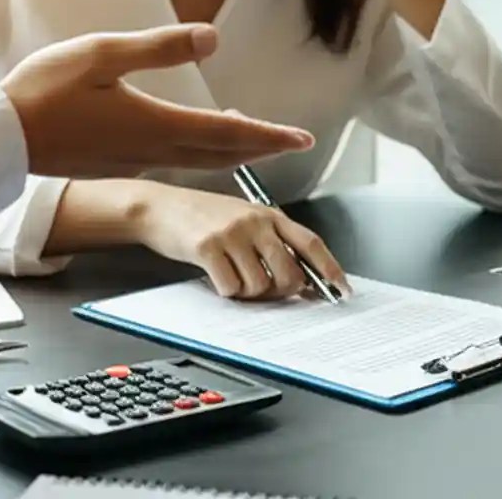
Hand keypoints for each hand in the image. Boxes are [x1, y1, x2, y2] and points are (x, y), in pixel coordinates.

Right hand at [0, 25, 313, 176]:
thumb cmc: (44, 92)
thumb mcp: (103, 54)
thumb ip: (159, 47)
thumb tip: (213, 38)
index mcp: (157, 124)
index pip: (229, 132)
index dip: (270, 135)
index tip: (304, 138)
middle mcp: (154, 150)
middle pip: (222, 153)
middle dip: (262, 147)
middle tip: (294, 143)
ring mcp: (135, 161)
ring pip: (199, 159)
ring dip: (232, 150)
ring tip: (255, 138)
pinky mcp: (117, 163)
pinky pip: (174, 159)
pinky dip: (200, 151)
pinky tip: (196, 139)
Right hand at [131, 184, 351, 300]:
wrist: (159, 207)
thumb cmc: (202, 217)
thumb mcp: (244, 220)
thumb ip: (272, 243)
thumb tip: (301, 279)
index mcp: (270, 214)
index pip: (311, 243)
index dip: (330, 269)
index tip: (342, 290)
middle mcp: (256, 222)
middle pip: (290, 272)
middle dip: (283, 292)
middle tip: (268, 292)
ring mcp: (232, 233)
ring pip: (261, 285)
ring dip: (249, 293)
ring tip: (234, 276)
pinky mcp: (208, 248)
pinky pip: (231, 288)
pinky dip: (226, 292)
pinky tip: (216, 276)